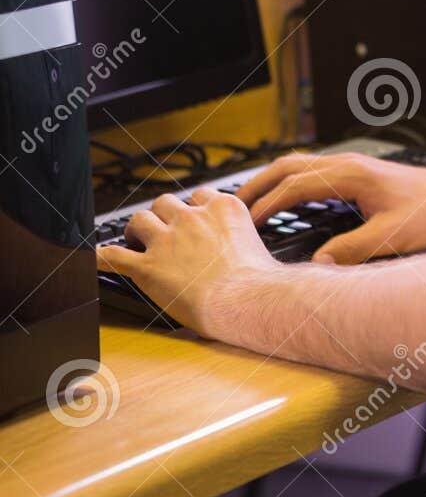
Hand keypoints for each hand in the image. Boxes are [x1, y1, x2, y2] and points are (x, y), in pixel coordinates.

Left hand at [96, 188, 276, 332]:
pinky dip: (103, 257)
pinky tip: (95, 258)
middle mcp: (192, 218)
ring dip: (137, 230)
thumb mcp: (257, 243)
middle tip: (161, 231)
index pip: (198, 195)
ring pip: (140, 220)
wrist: (246, 301)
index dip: (191, 209)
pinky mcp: (148, 267)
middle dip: (161, 215)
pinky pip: (114, 256)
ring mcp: (168, 240)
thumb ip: (241, 235)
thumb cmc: (258, 282)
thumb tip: (241, 247)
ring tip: (135, 240)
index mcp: (222, 208)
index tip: (190, 219)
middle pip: (165, 202)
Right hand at [236, 150, 425, 265]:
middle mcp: (347, 165)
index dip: (268, 203)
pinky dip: (290, 183)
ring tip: (250, 203)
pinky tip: (287, 201)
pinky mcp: (357, 173)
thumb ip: (353, 250)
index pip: (296, 185)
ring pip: (299, 165)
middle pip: (288, 166)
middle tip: (232, 206)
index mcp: (350, 175)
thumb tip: (318, 265)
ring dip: (272, 181)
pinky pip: (313, 172)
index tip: (245, 221)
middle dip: (258, 185)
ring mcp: (351, 166)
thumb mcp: (390, 236)